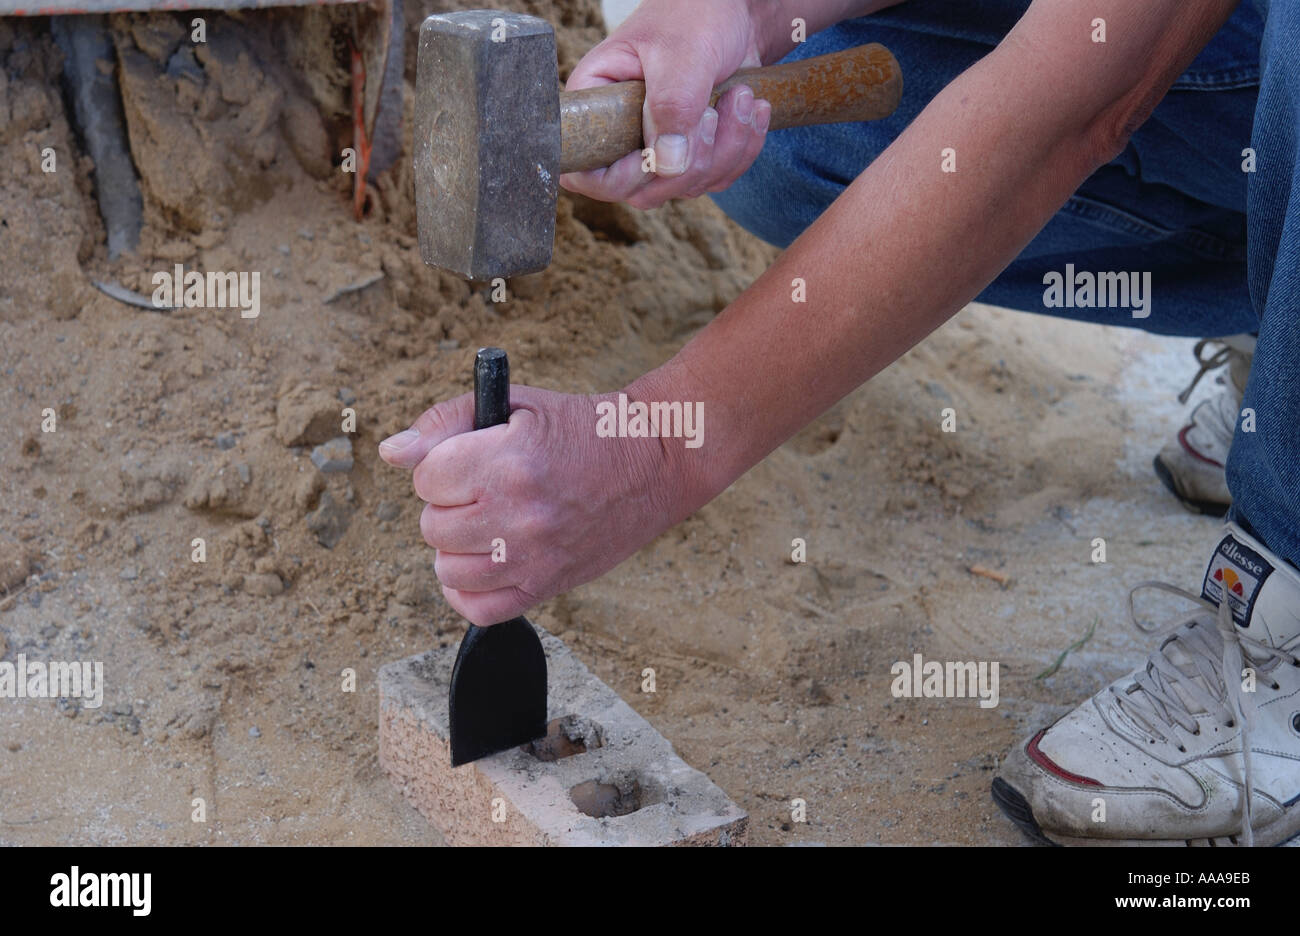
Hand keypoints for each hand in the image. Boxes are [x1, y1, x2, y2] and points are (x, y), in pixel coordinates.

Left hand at [378, 384, 690, 625]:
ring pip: (446, 568)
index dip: (441, 465)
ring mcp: (532, 557)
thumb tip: (393, 451)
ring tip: (487, 523)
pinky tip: (484, 562)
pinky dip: (469, 589)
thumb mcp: (517, 405)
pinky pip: (478, 609)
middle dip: (449, 503)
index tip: (468, 459)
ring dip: (457, 546)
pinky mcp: (547, 585)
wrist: (654, 460)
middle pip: (432, 524)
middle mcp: (517, 515)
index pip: (426, 477)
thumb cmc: (584, 430)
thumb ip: (447, 422)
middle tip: (484, 488)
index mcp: (507, 461)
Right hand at [560, 0, 772, 208]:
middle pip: (644, 190)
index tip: (652, 156)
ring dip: (726, 149)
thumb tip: (667, 166)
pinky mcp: (692, 153)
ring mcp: (658, 148)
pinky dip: (742, 149)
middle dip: (692, 160)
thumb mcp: (680, 52)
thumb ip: (671, 106)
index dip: (619, 179)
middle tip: (713, 111)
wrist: (734, 11)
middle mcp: (621, 134)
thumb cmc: (693, 14)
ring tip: (740, 97)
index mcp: (597, 104)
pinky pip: (716, 178)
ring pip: (685, 185)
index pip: (585, 173)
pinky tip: (751, 110)